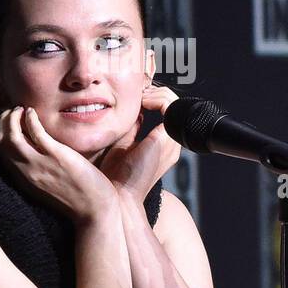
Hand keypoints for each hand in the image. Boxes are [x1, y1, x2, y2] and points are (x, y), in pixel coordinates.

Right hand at [0, 106, 115, 221]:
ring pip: (12, 135)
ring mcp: (40, 164)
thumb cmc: (78, 199)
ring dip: (12, 118)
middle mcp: (26, 172)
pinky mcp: (57, 156)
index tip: (8, 123)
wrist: (95, 212)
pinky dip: (29, 118)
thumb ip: (38, 173)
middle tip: (12, 112)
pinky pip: (35, 131)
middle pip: (2, 142)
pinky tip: (32, 112)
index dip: (1, 133)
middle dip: (2, 123)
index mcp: (23, 180)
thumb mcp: (48, 188)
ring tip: (21, 110)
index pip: (2, 153)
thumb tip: (36, 156)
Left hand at [98, 84, 180, 202]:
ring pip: (172, 101)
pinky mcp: (167, 137)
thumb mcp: (122, 144)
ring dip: (153, 93)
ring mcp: (172, 139)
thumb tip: (133, 111)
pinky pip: (169, 106)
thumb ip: (131, 127)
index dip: (151, 97)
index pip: (167, 110)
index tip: (134, 96)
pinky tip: (141, 102)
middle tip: (134, 92)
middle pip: (173, 103)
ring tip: (137, 97)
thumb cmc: (115, 177)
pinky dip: (155, 99)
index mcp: (164, 143)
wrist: (119, 194)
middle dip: (152, 92)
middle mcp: (172, 141)